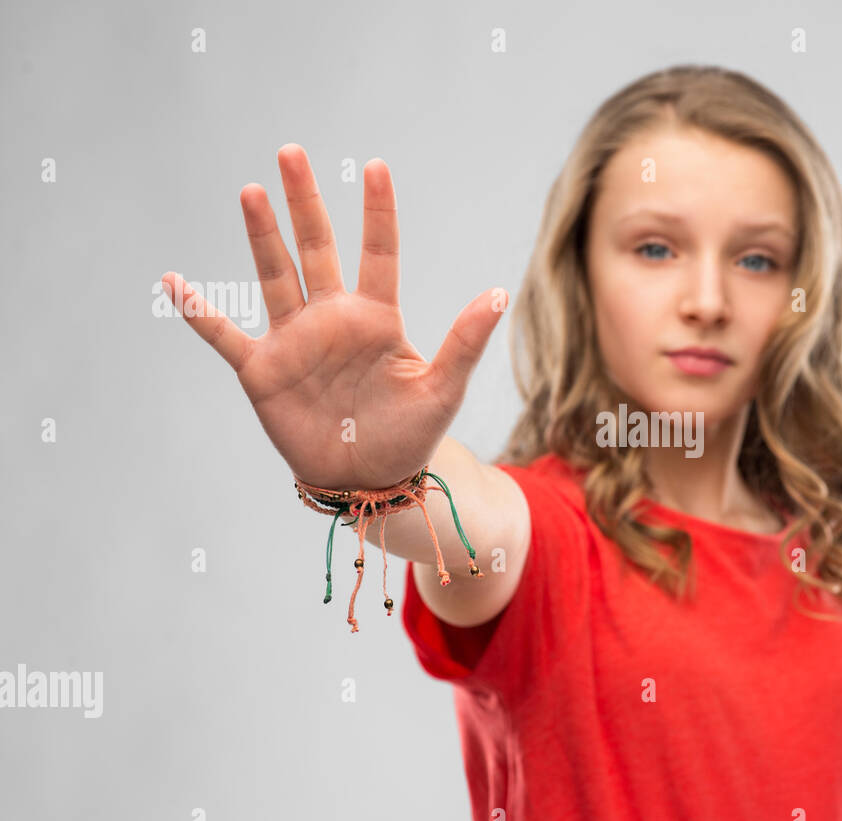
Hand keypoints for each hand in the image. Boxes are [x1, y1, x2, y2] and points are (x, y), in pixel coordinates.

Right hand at [161, 144, 506, 489]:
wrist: (369, 480)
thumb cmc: (410, 434)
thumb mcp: (444, 389)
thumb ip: (466, 340)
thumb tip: (500, 292)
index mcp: (376, 318)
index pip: (379, 252)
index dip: (377, 212)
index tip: (377, 166)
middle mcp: (332, 318)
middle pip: (316, 248)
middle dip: (304, 202)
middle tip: (292, 152)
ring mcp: (294, 341)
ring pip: (274, 276)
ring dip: (262, 237)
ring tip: (252, 191)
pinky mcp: (262, 370)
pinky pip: (224, 335)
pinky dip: (199, 312)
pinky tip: (174, 282)